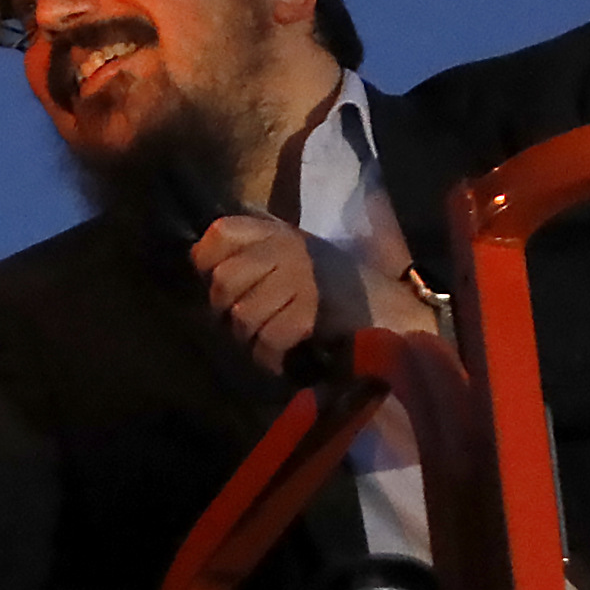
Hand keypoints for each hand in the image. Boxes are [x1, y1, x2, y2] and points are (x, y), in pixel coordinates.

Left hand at [187, 216, 437, 374]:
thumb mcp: (290, 258)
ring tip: (268, 340)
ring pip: (242, 315)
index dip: (207, 260)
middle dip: (226, 311)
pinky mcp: (312, 311)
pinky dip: (270, 357)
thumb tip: (197, 262)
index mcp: (276, 231)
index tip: (220, 281)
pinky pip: (269, 338)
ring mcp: (300, 277)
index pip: (218, 234)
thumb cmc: (334, 285)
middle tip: (246, 322)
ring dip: (251, 339)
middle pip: (222, 281)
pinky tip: (283, 357)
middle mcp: (286, 247)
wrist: (393, 307)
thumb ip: (249, 255)